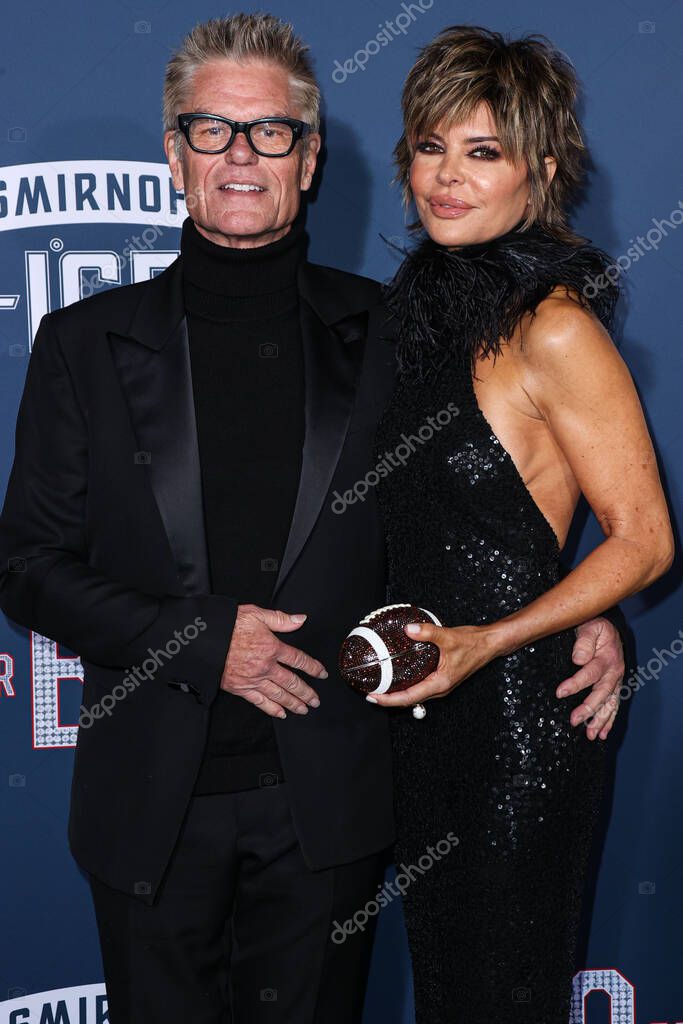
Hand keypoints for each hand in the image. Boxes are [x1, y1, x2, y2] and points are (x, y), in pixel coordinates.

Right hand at [221, 604, 326, 717]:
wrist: (203, 639)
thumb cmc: (228, 625)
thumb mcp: (256, 614)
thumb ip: (281, 619)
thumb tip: (301, 619)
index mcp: (272, 647)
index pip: (299, 660)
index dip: (313, 668)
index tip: (321, 673)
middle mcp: (265, 666)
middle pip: (292, 682)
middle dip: (307, 692)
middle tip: (316, 700)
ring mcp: (253, 679)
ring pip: (279, 695)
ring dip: (294, 703)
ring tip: (304, 709)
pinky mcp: (240, 688)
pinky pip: (260, 702)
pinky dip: (272, 709)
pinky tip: (281, 713)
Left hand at [365, 621, 494, 707]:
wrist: (489, 644)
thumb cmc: (473, 644)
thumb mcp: (448, 636)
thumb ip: (427, 633)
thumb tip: (408, 630)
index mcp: (440, 683)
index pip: (409, 697)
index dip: (389, 699)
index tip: (373, 697)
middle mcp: (439, 688)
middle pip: (409, 699)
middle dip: (389, 698)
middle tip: (370, 693)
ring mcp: (440, 684)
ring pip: (415, 694)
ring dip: (397, 693)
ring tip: (380, 687)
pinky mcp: (441, 678)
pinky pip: (420, 686)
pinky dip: (407, 684)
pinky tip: (398, 676)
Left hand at [556, 616, 623, 740]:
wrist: (609, 629)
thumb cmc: (595, 627)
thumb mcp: (590, 627)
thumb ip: (584, 641)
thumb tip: (578, 659)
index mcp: (606, 658)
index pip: (590, 673)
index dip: (575, 684)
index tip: (560, 693)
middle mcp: (614, 672)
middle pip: (601, 693)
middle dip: (589, 709)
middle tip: (574, 721)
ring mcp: (616, 681)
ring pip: (610, 704)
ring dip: (601, 720)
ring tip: (590, 735)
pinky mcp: (615, 687)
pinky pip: (614, 706)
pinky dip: (609, 720)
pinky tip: (602, 733)